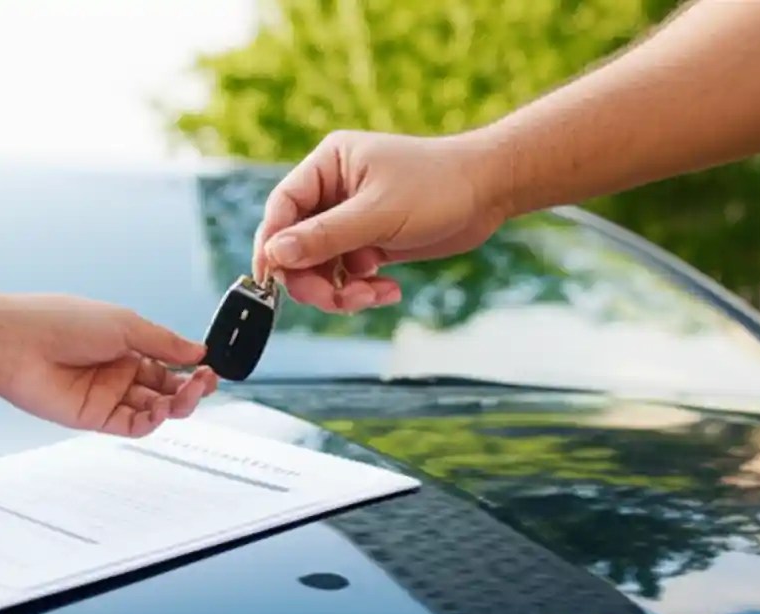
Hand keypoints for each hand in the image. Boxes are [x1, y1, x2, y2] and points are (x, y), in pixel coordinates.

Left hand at [0, 294, 217, 436]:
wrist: (17, 342)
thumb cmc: (61, 322)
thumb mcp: (125, 324)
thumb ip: (164, 342)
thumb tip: (198, 350)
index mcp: (124, 344)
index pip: (167, 362)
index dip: (190, 368)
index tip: (209, 368)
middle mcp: (117, 371)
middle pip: (164, 388)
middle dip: (189, 387)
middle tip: (206, 382)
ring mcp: (106, 395)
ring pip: (153, 408)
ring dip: (176, 403)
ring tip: (190, 393)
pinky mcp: (93, 417)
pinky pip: (132, 424)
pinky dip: (153, 420)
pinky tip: (163, 409)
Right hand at [253, 130, 509, 312]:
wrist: (490, 192)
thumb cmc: (438, 187)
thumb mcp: (378, 213)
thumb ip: (325, 236)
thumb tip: (274, 255)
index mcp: (328, 166)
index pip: (282, 207)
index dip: (272, 244)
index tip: (269, 278)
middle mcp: (333, 192)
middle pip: (297, 245)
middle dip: (313, 279)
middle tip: (335, 300)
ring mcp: (350, 220)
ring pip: (321, 267)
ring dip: (341, 290)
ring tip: (372, 297)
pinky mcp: (369, 243)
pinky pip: (347, 276)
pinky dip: (362, 290)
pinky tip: (389, 291)